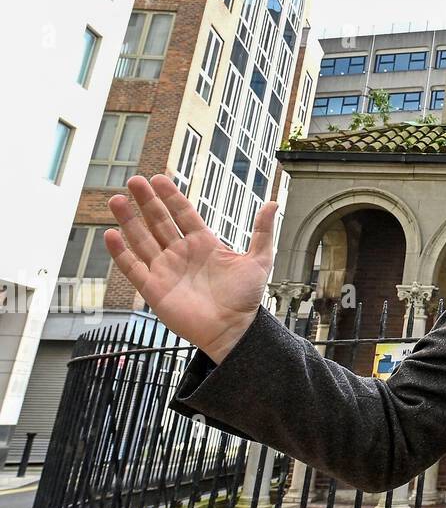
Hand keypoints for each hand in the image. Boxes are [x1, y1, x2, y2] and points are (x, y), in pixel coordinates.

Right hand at [104, 174, 277, 363]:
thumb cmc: (245, 297)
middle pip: (158, 222)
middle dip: (146, 201)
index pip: (183, 213)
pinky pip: (132, 267)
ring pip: (142, 240)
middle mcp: (181, 253)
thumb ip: (263, 231)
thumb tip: (274, 202)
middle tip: (134, 180)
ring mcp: (165, 270)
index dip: (171, 196)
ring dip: (128, 221)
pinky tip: (111, 234)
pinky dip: (120, 252)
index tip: (158, 178)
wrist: (233, 329)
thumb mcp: (259, 260)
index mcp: (204, 243)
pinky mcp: (153, 289)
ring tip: (117, 200)